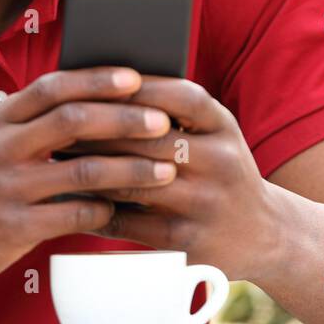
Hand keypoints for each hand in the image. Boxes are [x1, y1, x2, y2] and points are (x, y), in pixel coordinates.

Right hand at [0, 67, 178, 291]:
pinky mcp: (11, 228)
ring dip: (131, 170)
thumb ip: (31, 121)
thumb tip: (97, 99)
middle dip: (125, 118)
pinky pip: (72, 215)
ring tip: (166, 172)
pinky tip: (126, 211)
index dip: (96, 78)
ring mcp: (6, 187)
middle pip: (73, 120)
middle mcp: (1, 147)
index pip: (53, 86)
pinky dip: (105, 211)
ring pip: (82, 170)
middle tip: (164, 123)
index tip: (136, 77)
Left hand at [60, 76, 285, 281]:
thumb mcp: (216, 134)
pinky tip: (74, 200)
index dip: (139, 86)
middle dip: (100, 130)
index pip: (181, 96)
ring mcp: (206, 204)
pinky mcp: (188, 242)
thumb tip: (107, 86)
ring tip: (60, 159)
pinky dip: (97, 210)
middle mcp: (221, 162)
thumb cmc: (221, 171)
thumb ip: (176, 111)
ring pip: (134, 181)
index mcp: (225, 127)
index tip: (97, 82)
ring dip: (92, 169)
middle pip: (150, 139)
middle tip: (60, 124)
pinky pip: (131, 223)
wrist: (264, 235)